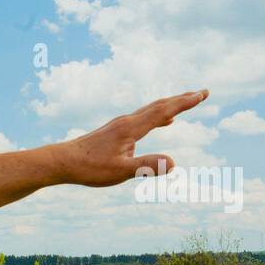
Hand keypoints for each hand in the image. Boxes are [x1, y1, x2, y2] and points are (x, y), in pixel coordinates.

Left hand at [48, 89, 209, 187]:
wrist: (61, 162)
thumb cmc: (88, 168)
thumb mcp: (120, 171)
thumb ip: (146, 166)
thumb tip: (174, 164)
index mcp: (131, 128)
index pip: (164, 112)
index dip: (185, 103)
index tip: (203, 94)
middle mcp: (126, 122)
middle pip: (159, 106)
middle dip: (182, 100)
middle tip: (202, 93)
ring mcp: (119, 125)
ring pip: (150, 111)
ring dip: (170, 106)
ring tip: (186, 102)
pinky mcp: (114, 131)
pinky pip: (142, 119)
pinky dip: (157, 116)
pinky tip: (162, 122)